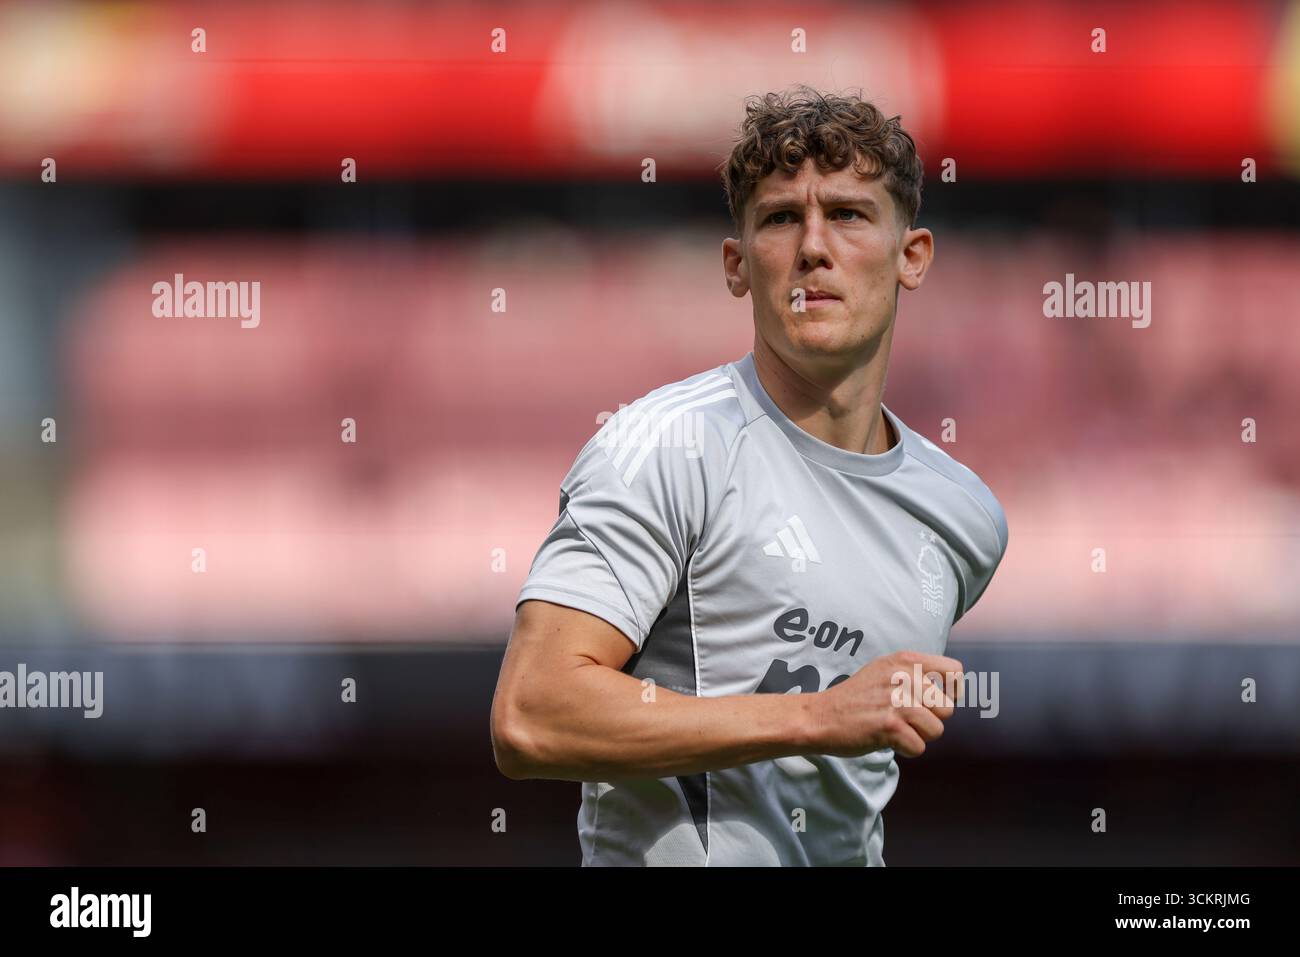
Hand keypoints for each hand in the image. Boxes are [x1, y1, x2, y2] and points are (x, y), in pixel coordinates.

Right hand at [812, 651, 963, 757]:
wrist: (821, 716)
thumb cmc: (857, 698)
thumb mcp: (885, 671)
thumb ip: (916, 674)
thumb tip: (952, 692)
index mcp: (905, 660)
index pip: (955, 671)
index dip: (951, 692)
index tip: (934, 702)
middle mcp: (904, 676)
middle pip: (947, 709)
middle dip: (930, 720)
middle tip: (903, 718)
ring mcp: (897, 701)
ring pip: (936, 730)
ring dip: (917, 736)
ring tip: (894, 728)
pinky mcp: (890, 725)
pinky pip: (919, 747)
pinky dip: (905, 749)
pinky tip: (887, 739)